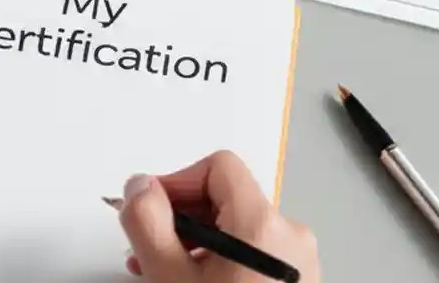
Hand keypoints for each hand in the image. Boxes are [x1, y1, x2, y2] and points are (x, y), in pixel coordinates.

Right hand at [117, 150, 320, 282]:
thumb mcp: (171, 277)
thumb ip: (148, 224)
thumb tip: (139, 186)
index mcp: (263, 225)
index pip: (218, 167)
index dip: (177, 181)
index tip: (150, 208)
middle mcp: (291, 235)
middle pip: (226, 197)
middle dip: (182, 216)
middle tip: (151, 246)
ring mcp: (299, 260)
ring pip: (237, 228)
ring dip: (198, 242)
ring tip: (166, 270)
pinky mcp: (298, 279)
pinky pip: (253, 251)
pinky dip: (222, 260)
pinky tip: (196, 280)